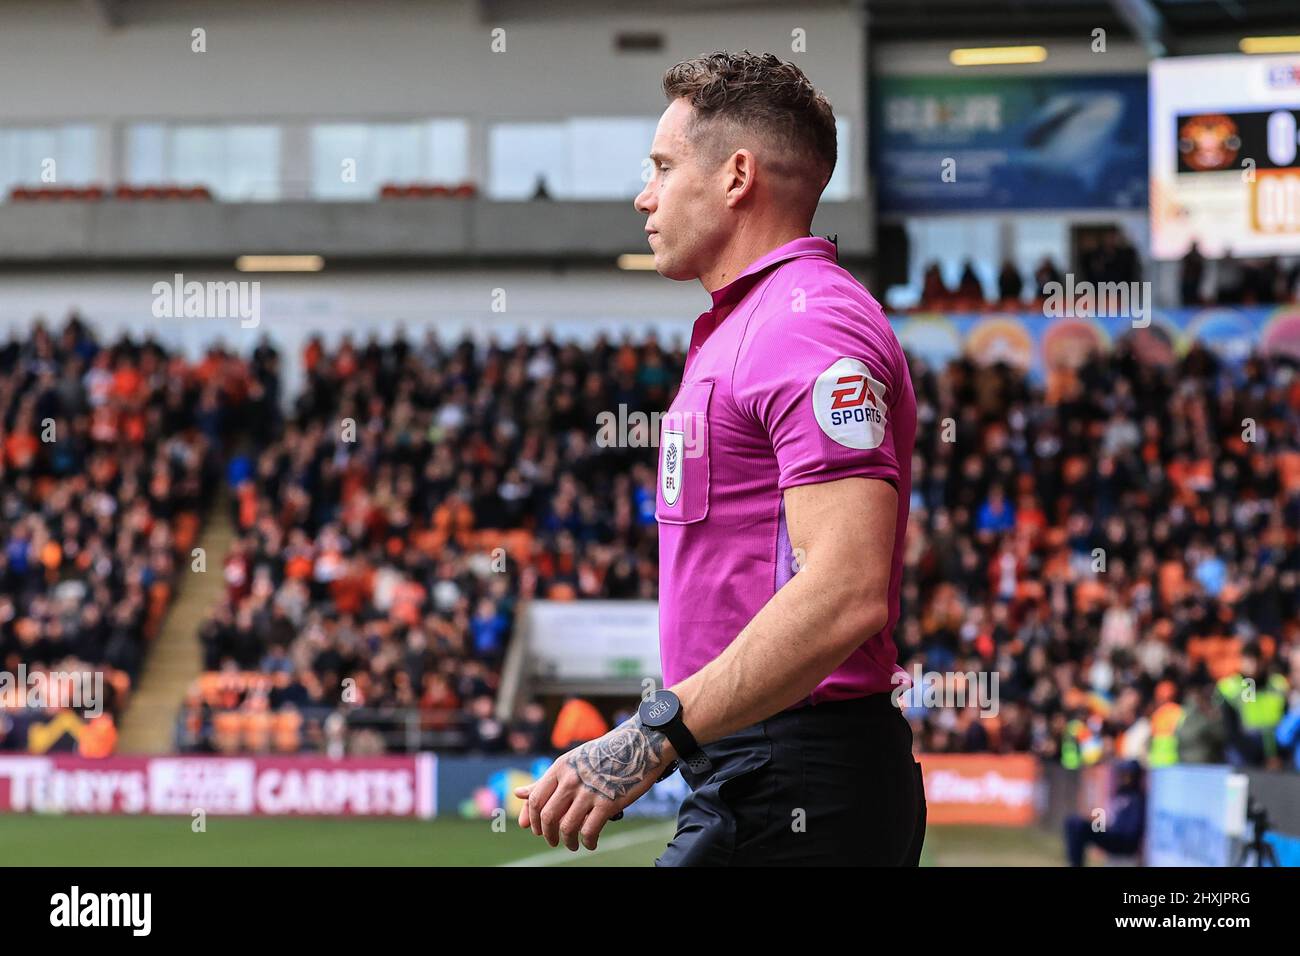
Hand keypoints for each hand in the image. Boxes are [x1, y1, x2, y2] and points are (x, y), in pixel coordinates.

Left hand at [514, 716, 673, 850]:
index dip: (533, 819)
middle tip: (553, 841)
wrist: (639, 745)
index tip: (536, 830)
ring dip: (567, 841)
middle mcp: (572, 779)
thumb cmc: (604, 754)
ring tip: (572, 845)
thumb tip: (517, 795)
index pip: (536, 799)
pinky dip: (587, 842)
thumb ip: (546, 780)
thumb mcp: (572, 762)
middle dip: (547, 834)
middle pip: (548, 816)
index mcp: (561, 767)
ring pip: (567, 827)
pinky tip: (591, 843)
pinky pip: (589, 831)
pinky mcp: (607, 803)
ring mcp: (589, 792)